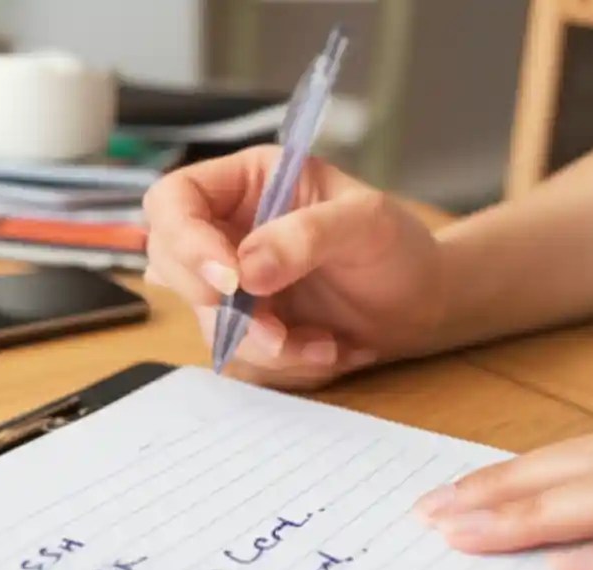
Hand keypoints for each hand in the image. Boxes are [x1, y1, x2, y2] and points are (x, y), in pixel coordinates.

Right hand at [142, 146, 443, 388]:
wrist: (422, 304)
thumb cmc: (398, 248)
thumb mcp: (366, 223)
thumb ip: (306, 235)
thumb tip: (247, 270)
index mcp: (248, 182)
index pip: (174, 201)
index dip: (186, 242)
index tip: (231, 282)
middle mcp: (229, 229)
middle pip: (171, 264)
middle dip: (221, 306)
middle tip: (275, 327)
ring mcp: (235, 282)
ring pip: (207, 321)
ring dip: (264, 344)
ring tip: (325, 342)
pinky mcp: (248, 325)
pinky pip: (239, 354)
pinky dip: (284, 363)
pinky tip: (326, 348)